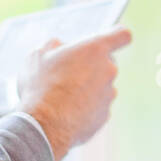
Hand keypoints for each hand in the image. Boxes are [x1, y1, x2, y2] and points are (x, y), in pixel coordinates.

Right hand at [17, 26, 132, 160]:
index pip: (122, 35)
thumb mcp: (38, 55)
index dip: (117, 36)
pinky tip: (65, 113)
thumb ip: (54, 46)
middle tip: (67, 74)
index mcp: (95, 49)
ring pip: (101, 87)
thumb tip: (59, 47)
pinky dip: (85, 109)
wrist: (45, 125)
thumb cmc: (41, 85)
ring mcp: (109, 95)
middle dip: (90, 67)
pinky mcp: (105, 116)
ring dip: (86, 89)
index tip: (111, 39)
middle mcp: (108, 70)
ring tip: (61, 97)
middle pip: (106, 64)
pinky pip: (96, 107)